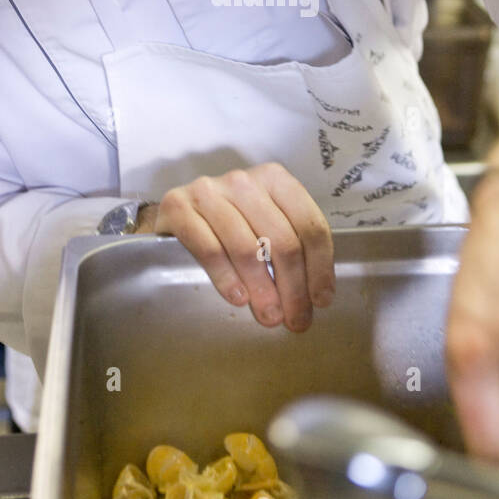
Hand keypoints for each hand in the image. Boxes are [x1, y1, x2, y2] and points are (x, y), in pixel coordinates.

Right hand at [136, 163, 334, 331]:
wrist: (176, 212)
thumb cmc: (229, 223)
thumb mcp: (265, 222)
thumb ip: (290, 246)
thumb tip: (314, 297)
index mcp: (275, 179)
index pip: (309, 225)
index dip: (320, 267)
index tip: (321, 300)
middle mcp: (244, 181)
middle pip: (282, 240)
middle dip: (293, 287)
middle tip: (295, 319)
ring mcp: (209, 191)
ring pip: (247, 248)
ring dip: (262, 290)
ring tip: (269, 316)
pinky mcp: (178, 207)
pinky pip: (209, 249)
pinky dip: (226, 278)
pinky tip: (238, 299)